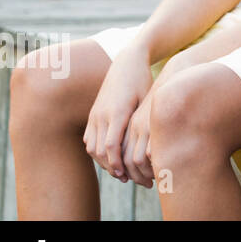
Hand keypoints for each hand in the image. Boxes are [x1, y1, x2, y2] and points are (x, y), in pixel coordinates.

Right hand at [84, 45, 152, 182]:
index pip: (110, 146)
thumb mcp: (147, 100)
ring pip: (91, 147)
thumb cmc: (143, 81)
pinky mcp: (92, 114)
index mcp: (117, 112)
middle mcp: (101, 115)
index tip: (127, 175)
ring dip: (103, 162)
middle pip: (99, 151)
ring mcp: (94, 114)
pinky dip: (96, 152)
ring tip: (119, 172)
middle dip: (111, 167)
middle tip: (127, 179)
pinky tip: (110, 159)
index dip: (116, 164)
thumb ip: (145, 123)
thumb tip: (152, 146)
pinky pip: (88, 139)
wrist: (126, 62)